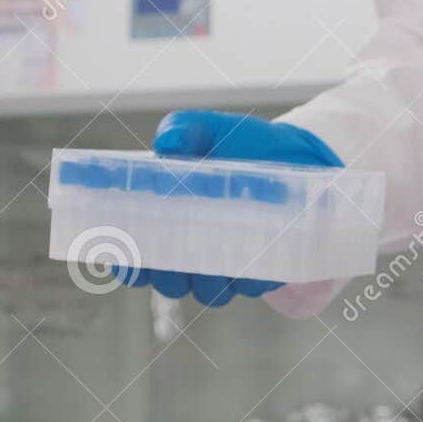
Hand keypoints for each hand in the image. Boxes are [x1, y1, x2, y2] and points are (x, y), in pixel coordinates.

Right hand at [113, 111, 343, 305]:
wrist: (292, 152)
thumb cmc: (237, 142)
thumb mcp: (206, 129)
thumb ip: (182, 131)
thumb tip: (168, 145)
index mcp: (166, 220)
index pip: (136, 257)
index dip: (130, 265)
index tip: (134, 261)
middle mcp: (192, 250)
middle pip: (169, 284)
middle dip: (169, 277)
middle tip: (176, 255)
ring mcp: (227, 265)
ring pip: (209, 292)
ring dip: (208, 280)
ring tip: (217, 249)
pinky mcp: (262, 270)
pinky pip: (250, 286)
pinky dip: (248, 275)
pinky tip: (251, 252)